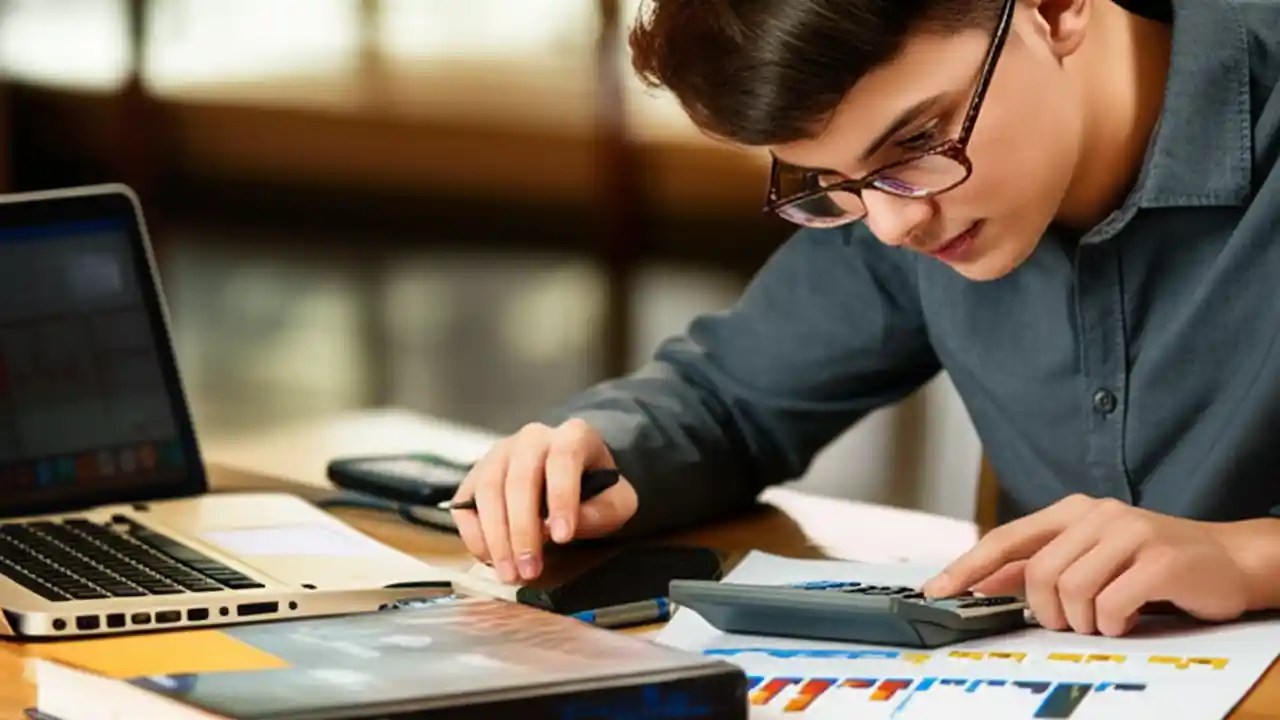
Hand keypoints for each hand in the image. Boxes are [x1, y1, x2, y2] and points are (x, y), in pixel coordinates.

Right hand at [449, 419, 637, 583]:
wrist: (574, 477)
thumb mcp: (617, 502)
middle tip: (530, 570)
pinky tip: (491, 559)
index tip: (563, 537)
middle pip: (519, 479)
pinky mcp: (477, 476)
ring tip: (510, 574)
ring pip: (488, 490)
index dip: (561, 497)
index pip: (564, 459)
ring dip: (496, 537)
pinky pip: (465, 504)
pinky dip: (474, 535)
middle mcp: (531, 438)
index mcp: (573, 436)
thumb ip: (601, 513)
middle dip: (523, 530)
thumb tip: (562, 529)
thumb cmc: (597, 490)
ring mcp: (499, 454)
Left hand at [921, 494, 1250, 635]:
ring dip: (1085, 621)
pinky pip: (1112, 605)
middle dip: (1048, 611)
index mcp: (1072, 512)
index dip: (968, 566)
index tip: (937, 591)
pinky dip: (1115, 623)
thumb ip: (1038, 566)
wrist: (1226, 560)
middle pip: (1038, 574)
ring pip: (1071, 591)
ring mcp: (1130, 532)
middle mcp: (1097, 514)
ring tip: (1107, 619)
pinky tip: (1130, 618)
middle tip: (1072, 622)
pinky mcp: (1160, 558)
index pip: (1007, 538)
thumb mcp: (1089, 557)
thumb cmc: (1149, 563)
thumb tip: (981, 583)